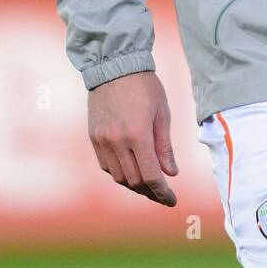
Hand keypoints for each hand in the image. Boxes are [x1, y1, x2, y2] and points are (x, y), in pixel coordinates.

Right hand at [88, 71, 178, 205]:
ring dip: (134, 184)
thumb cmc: (144, 87)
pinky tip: (130, 169)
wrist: (114, 67)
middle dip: (150, 191)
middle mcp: (117, 141)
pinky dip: (119, 172)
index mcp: (138, 135)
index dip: (162, 192)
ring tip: (148, 184)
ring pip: (118, 176)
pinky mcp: (94, 137)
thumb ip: (165, 146)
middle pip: (134, 180)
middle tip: (163, 194)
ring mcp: (103, 140)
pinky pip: (106, 165)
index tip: (172, 200)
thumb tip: (171, 173)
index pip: (151, 175)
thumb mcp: (162, 113)